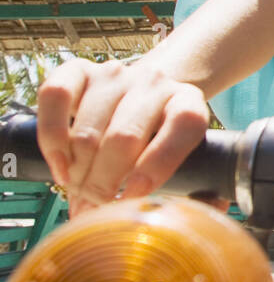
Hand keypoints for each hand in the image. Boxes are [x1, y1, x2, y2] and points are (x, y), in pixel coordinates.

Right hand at [37, 58, 212, 218]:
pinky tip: (60, 167)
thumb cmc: (162, 138)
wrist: (142, 93)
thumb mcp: (187, 156)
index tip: (134, 197)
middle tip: (97, 207)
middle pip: (124, 137)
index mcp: (188, 103)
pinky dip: (52, 140)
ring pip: (88, 130)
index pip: (183, 126)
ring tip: (79, 191)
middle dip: (105, 184)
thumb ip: (200, 187)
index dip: (159, 164)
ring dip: (78, 172)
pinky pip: (55, 99)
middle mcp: (153, 83)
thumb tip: (213, 211)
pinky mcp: (78, 70)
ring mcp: (114, 74)